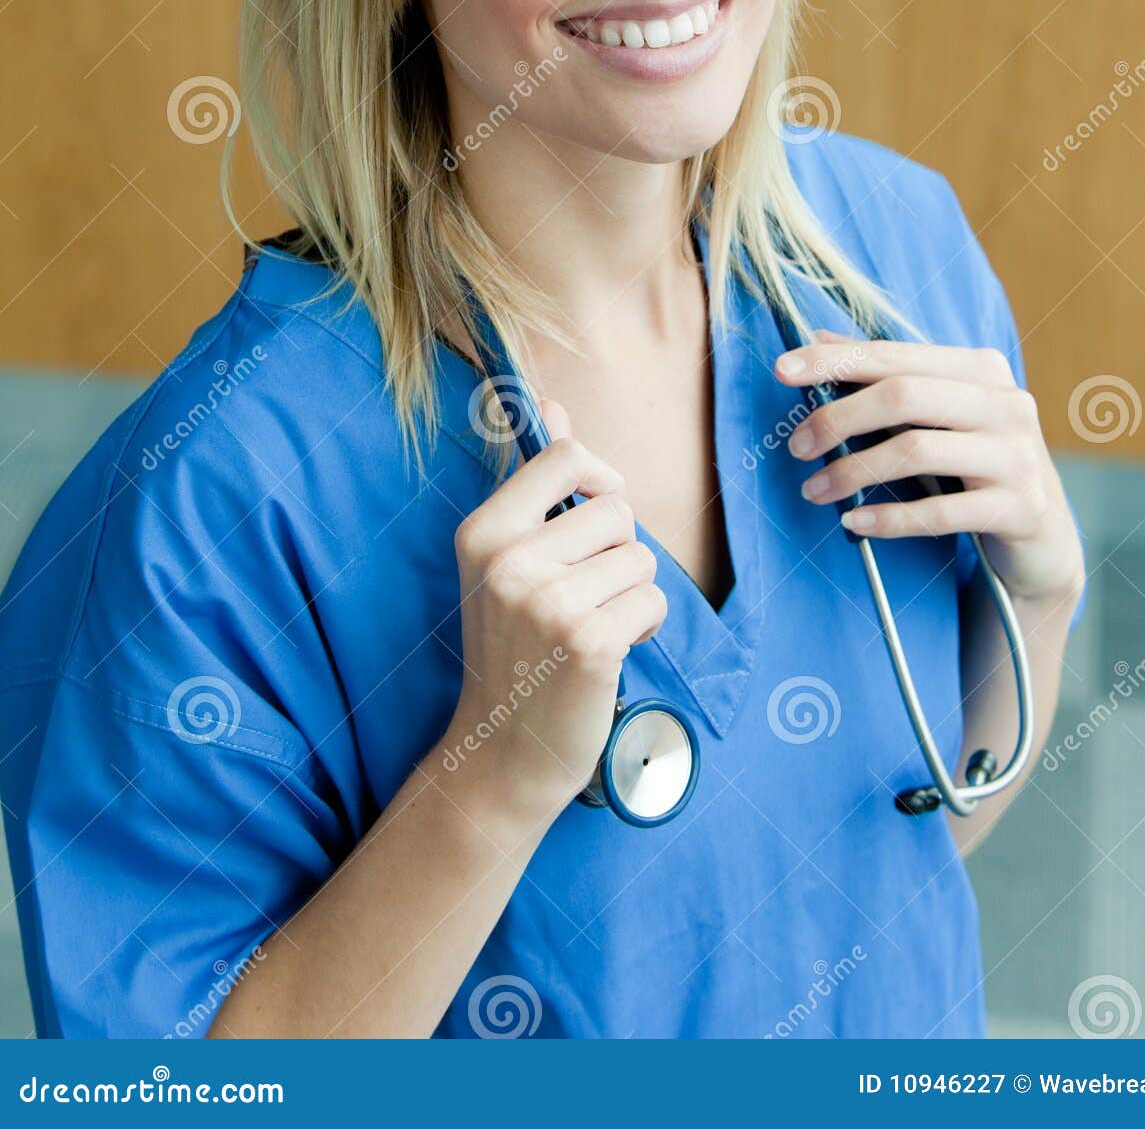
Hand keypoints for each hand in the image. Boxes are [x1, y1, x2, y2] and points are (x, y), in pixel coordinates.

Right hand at [448, 398, 667, 822]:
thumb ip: (535, 484)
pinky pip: (653, 600)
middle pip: (617, 510)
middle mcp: (508, 562)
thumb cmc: (514, 646)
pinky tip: (609, 652)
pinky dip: (644, 626)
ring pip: (641, 556)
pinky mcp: (588, 642)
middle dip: (618, 552)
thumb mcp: (506, 560)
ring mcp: (547, 603)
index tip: (593, 514)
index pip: (563, 457)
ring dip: (631, 592)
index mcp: (482, 532)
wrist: (505, 750)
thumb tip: (552, 404)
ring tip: (591, 626)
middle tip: (582, 598)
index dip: (597, 479)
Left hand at [774, 330, 1084, 603]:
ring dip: (852, 471)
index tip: (781, 370)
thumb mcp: (939, 415)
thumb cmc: (976, 464)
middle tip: (796, 447)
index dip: (834, 360)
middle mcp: (1006, 403)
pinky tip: (854, 521)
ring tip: (814, 489)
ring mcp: (1018, 455)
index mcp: (982, 369)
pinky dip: (889, 518)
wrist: (1042, 537)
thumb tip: (819, 340)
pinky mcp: (1020, 507)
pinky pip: (940, 511)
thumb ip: (886, 377)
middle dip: (838, 418)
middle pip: (903, 395)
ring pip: (916, 450)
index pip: (894, 354)